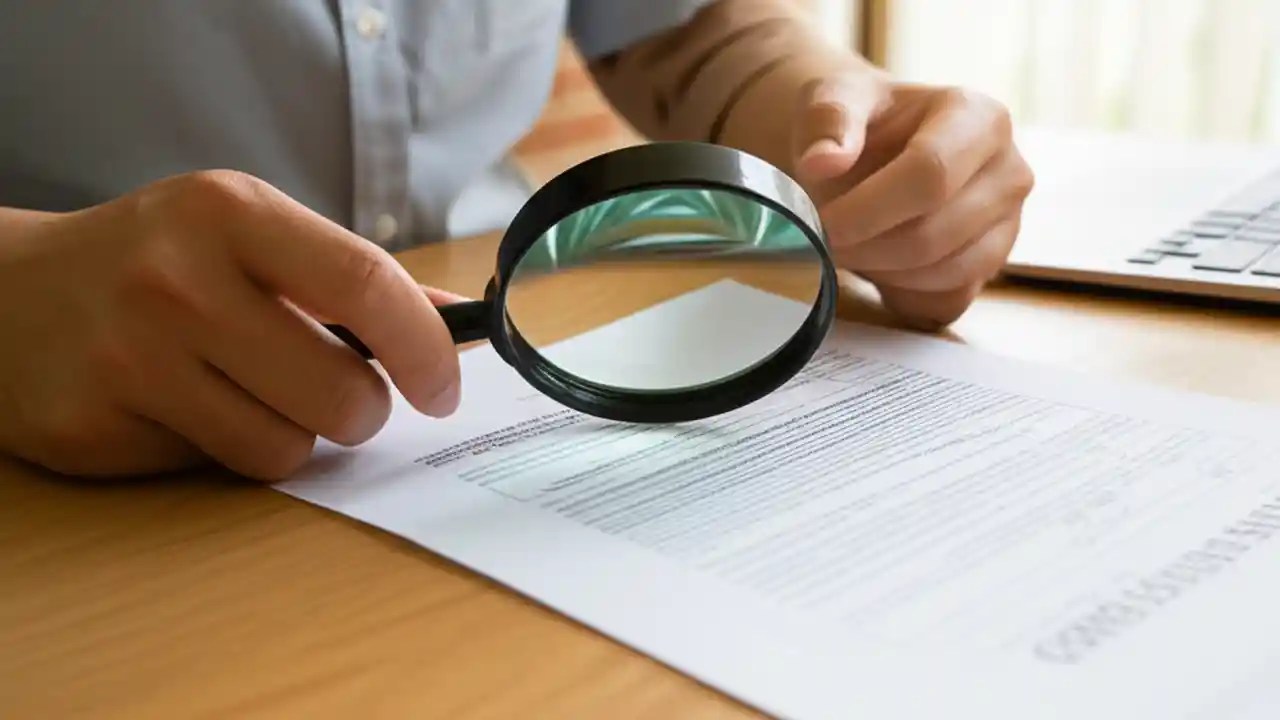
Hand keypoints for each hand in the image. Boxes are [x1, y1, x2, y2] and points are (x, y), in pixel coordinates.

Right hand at [0, 171, 460, 479]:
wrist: (9, 296)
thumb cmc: (160, 261)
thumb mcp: (249, 236)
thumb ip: (354, 279)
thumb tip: (461, 323)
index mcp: (229, 212)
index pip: (367, 283)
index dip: (426, 349)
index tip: (444, 388)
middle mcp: (176, 279)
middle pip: (341, 392)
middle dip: (362, 410)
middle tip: (340, 395)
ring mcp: (127, 358)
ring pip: (286, 448)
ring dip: (293, 435)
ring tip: (253, 394)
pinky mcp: (92, 429)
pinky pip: (217, 472)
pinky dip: (226, 452)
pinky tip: (188, 410)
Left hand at [792, 75, 1033, 328]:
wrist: (871, 149)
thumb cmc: (858, 122)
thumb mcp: (833, 99)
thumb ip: (827, 122)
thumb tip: (823, 162)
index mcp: (979, 119)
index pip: (931, 174)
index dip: (869, 209)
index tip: (821, 222)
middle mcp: (1009, 172)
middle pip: (934, 234)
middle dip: (866, 247)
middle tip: (822, 240)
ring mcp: (1007, 225)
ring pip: (942, 275)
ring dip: (879, 271)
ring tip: (847, 244)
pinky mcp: (991, 268)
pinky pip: (945, 302)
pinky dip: (900, 293)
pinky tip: (876, 261)